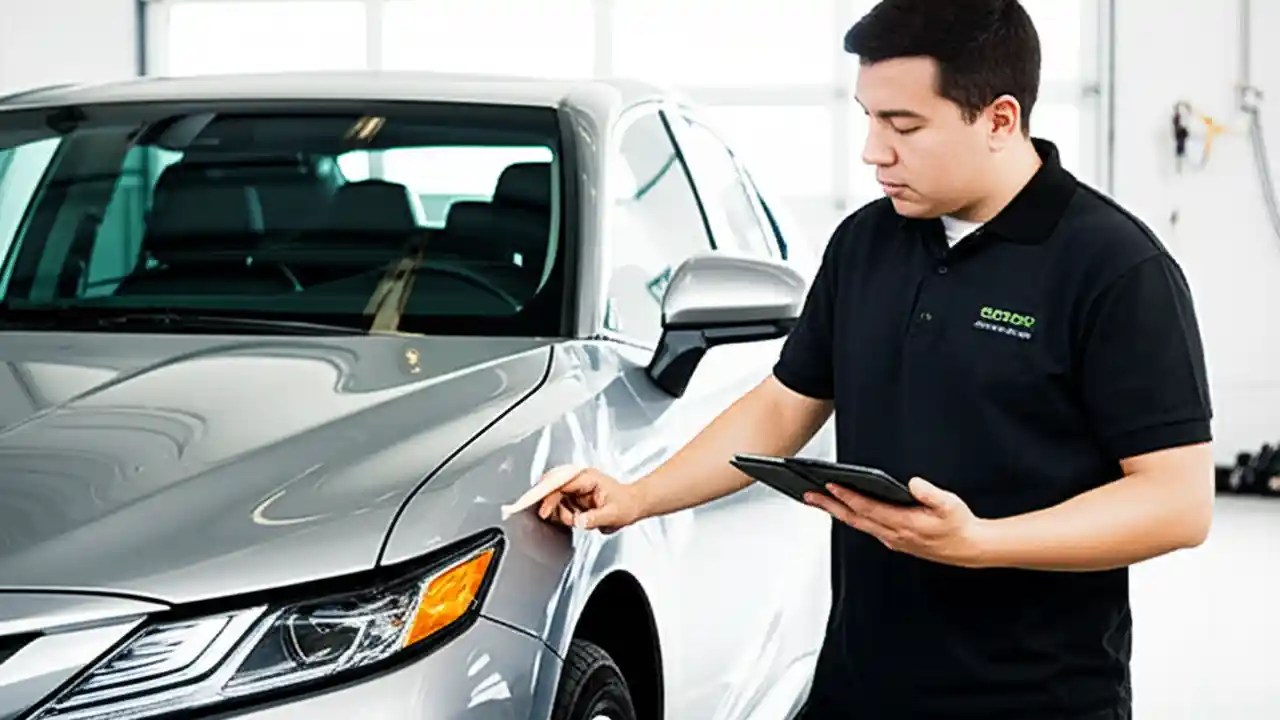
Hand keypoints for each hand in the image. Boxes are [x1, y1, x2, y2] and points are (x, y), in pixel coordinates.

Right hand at [536, 468, 644, 533]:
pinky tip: (575, 517)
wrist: (633, 504)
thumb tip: (578, 521)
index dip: (549, 496)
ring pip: (554, 497)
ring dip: (560, 512)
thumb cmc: (626, 504)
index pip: (561, 483)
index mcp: (588, 478)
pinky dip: (563, 513)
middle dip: (553, 505)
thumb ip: (593, 518)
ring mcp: (576, 486)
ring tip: (577, 519)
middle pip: (553, 487)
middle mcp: (579, 478)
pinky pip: (559, 503)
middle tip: (558, 518)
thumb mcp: (612, 515)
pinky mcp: (574, 494)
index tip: (543, 510)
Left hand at [803, 477, 990, 567]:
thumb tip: (913, 483)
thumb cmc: (959, 525)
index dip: (847, 496)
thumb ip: (931, 494)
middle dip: (829, 505)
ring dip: (836, 512)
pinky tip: (843, 510)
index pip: (868, 508)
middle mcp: (893, 535)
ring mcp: (892, 539)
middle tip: (808, 495)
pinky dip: (850, 517)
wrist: (969, 549)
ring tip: (818, 500)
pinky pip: (865, 528)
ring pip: (857, 524)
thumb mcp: (951, 505)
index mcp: (904, 524)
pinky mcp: (894, 540)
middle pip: (854, 518)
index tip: (830, 485)